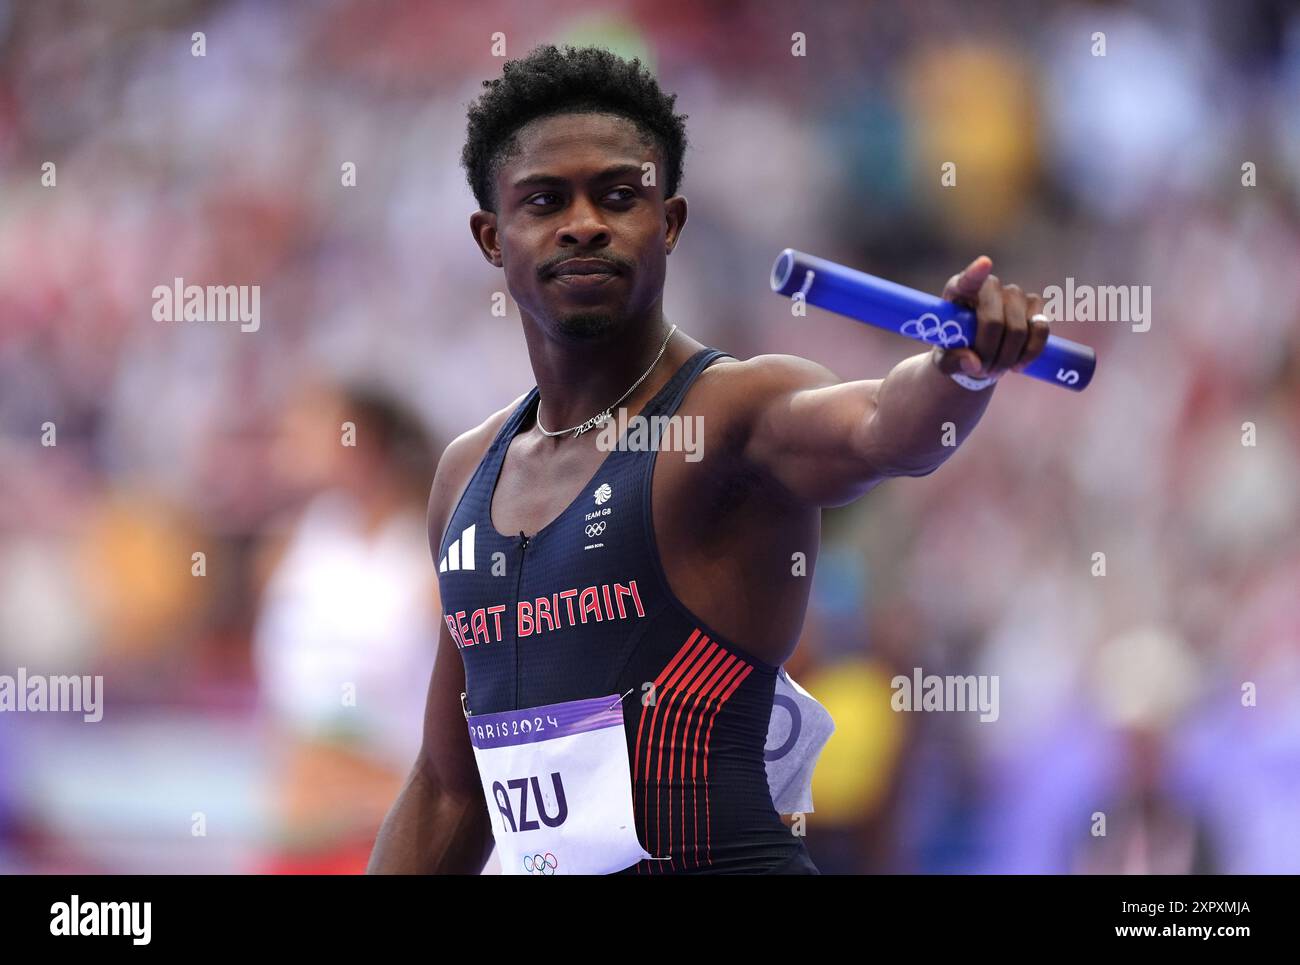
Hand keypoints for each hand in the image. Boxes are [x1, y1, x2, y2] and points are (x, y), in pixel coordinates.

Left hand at [931, 255, 1049, 382]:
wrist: (976, 352)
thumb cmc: (955, 350)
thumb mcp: (943, 360)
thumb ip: (952, 361)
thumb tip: (974, 364)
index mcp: (959, 291)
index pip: (967, 279)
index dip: (976, 273)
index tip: (984, 264)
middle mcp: (989, 286)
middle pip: (994, 321)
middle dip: (989, 353)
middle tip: (982, 372)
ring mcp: (1014, 293)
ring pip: (1018, 330)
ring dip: (1008, 358)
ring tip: (995, 371)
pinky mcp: (1035, 306)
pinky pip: (1041, 329)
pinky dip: (1031, 352)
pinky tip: (1018, 365)